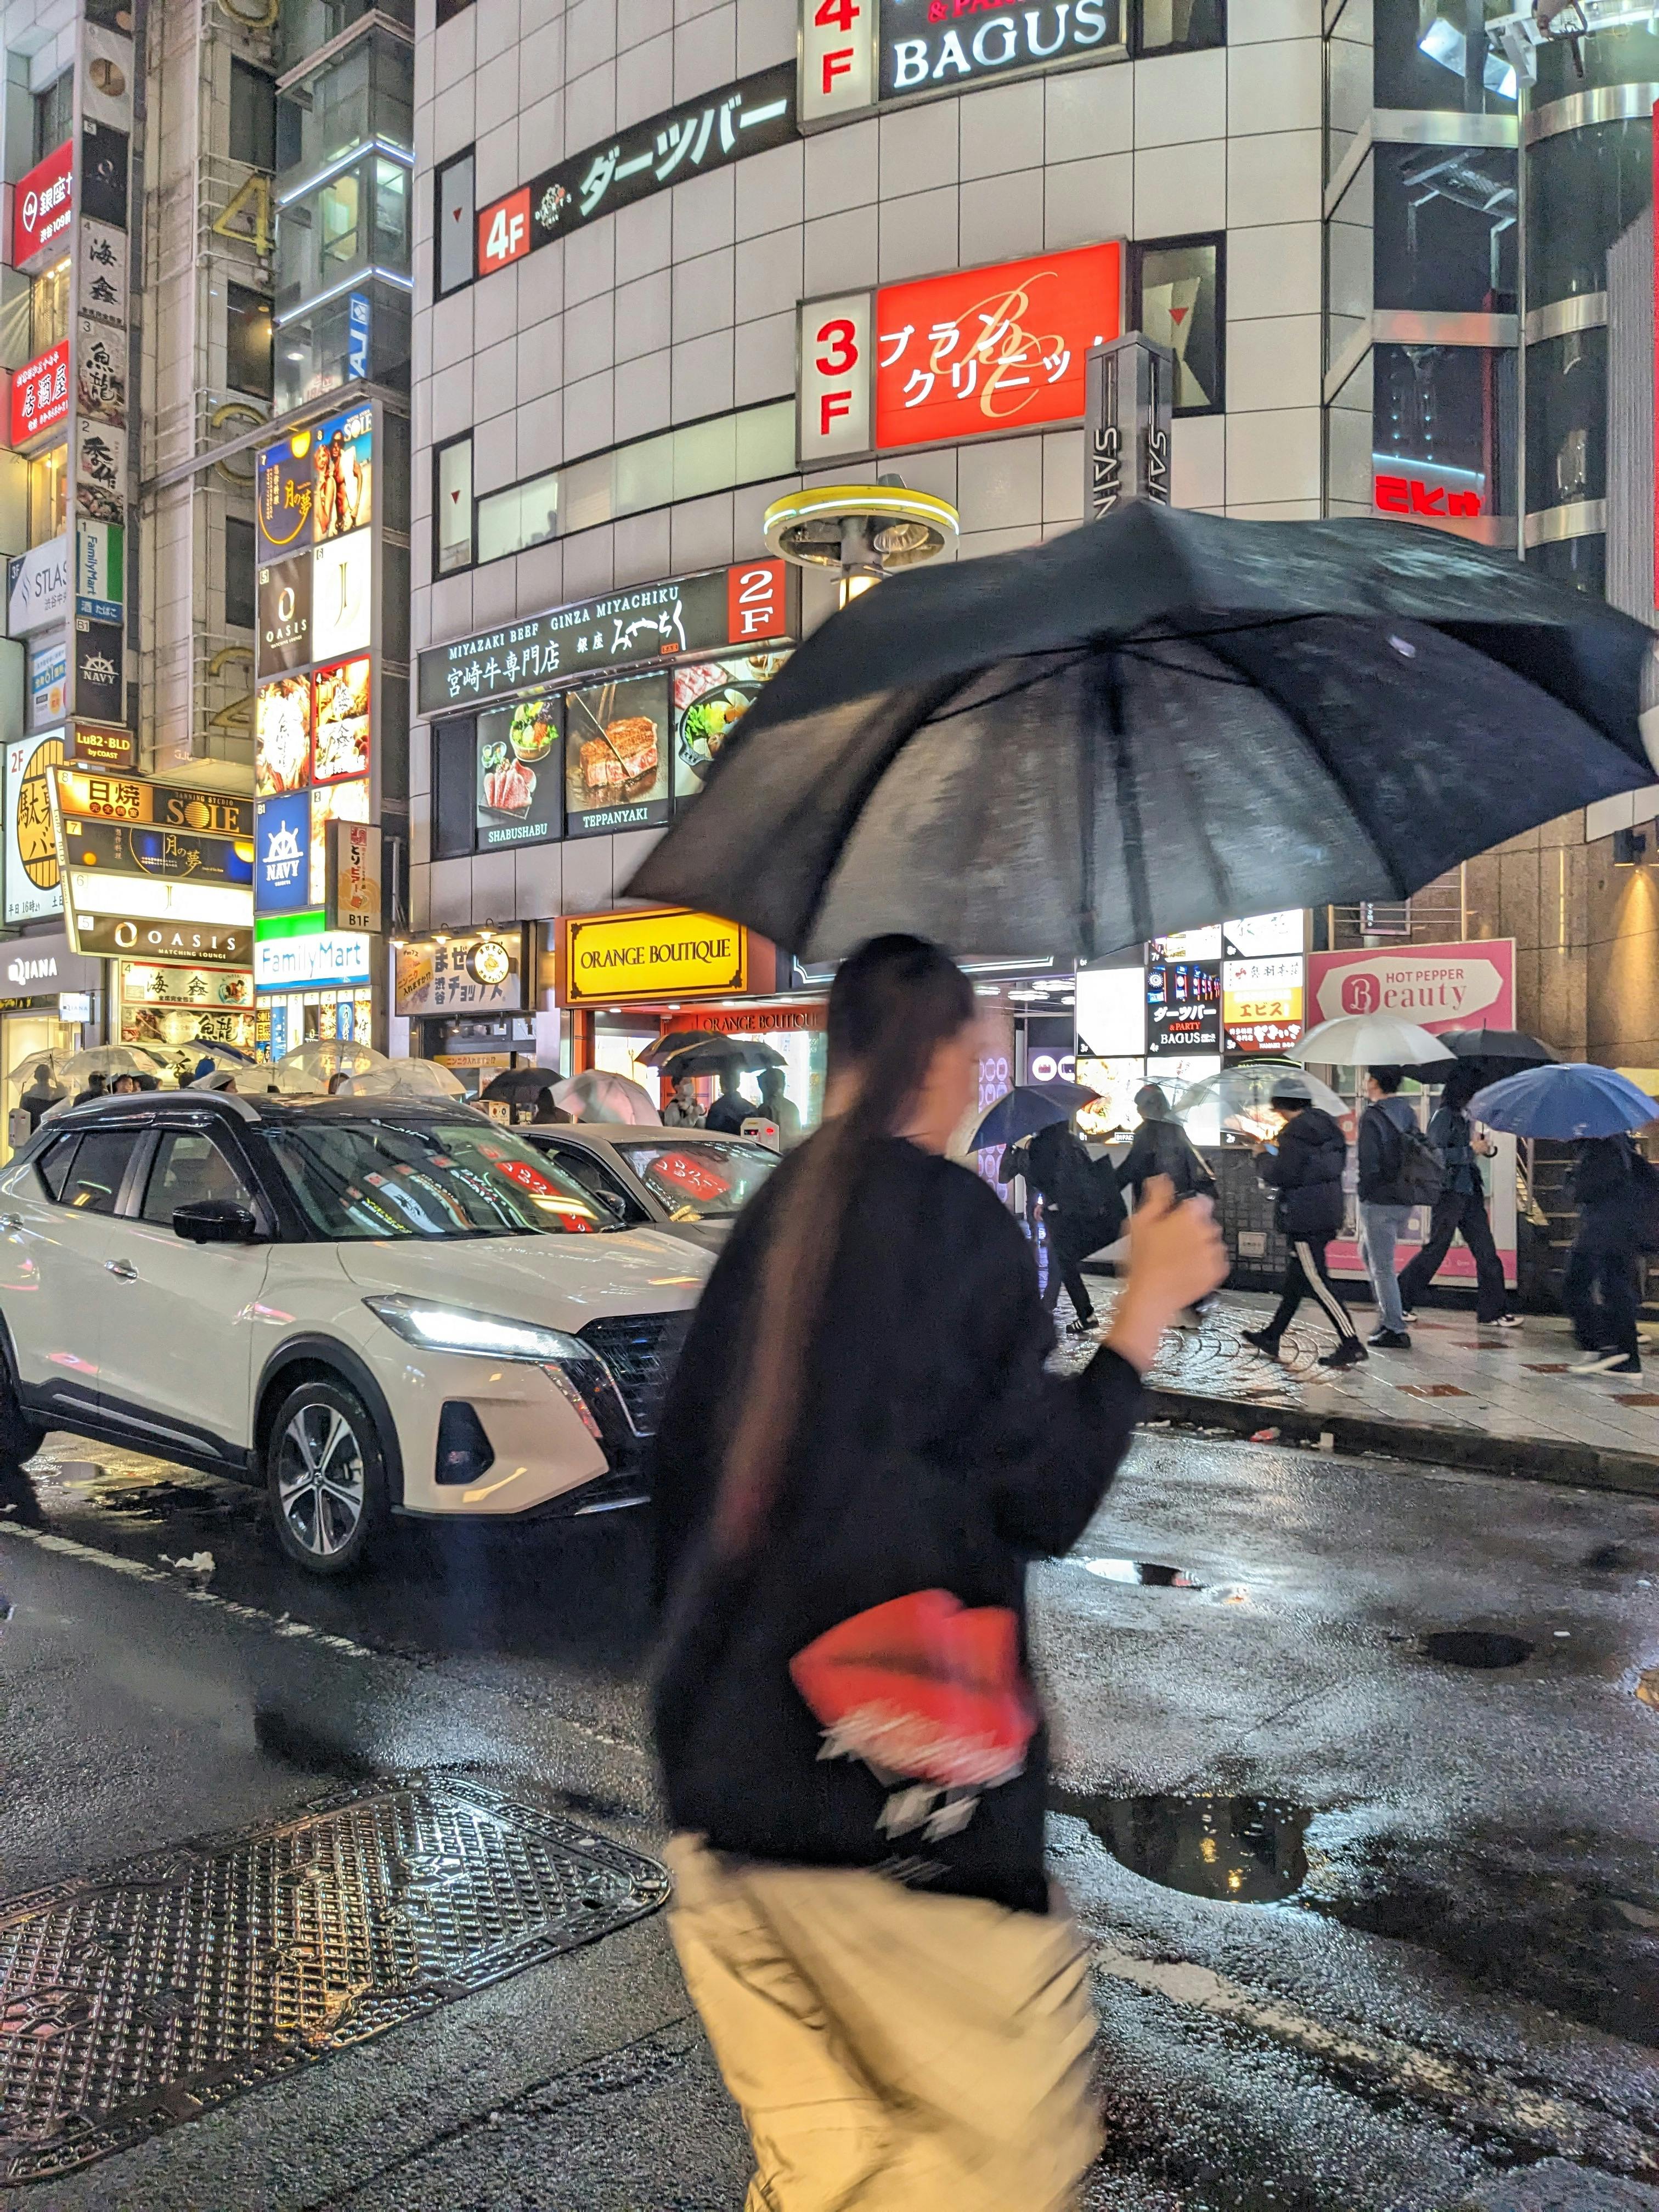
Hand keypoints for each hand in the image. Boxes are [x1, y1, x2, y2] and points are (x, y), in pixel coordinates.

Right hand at [1104, 1176, 1227, 1372]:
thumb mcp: (1139, 1223)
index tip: (1179, 1216)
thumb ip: (1155, 1197)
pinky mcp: (1217, 1272)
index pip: (1201, 1201)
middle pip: (1205, 1222)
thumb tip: (1161, 1179)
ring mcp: (1214, 1253)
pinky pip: (1215, 1262)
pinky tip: (1185, 1269)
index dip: (1188, 1208)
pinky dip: (1204, 1264)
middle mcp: (1207, 1232)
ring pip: (1210, 1242)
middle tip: (1171, 1241)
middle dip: (1192, 1229)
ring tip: (1177, 1258)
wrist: (1150, 1299)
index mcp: (1189, 1216)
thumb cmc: (1142, 1263)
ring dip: (1199, 1247)